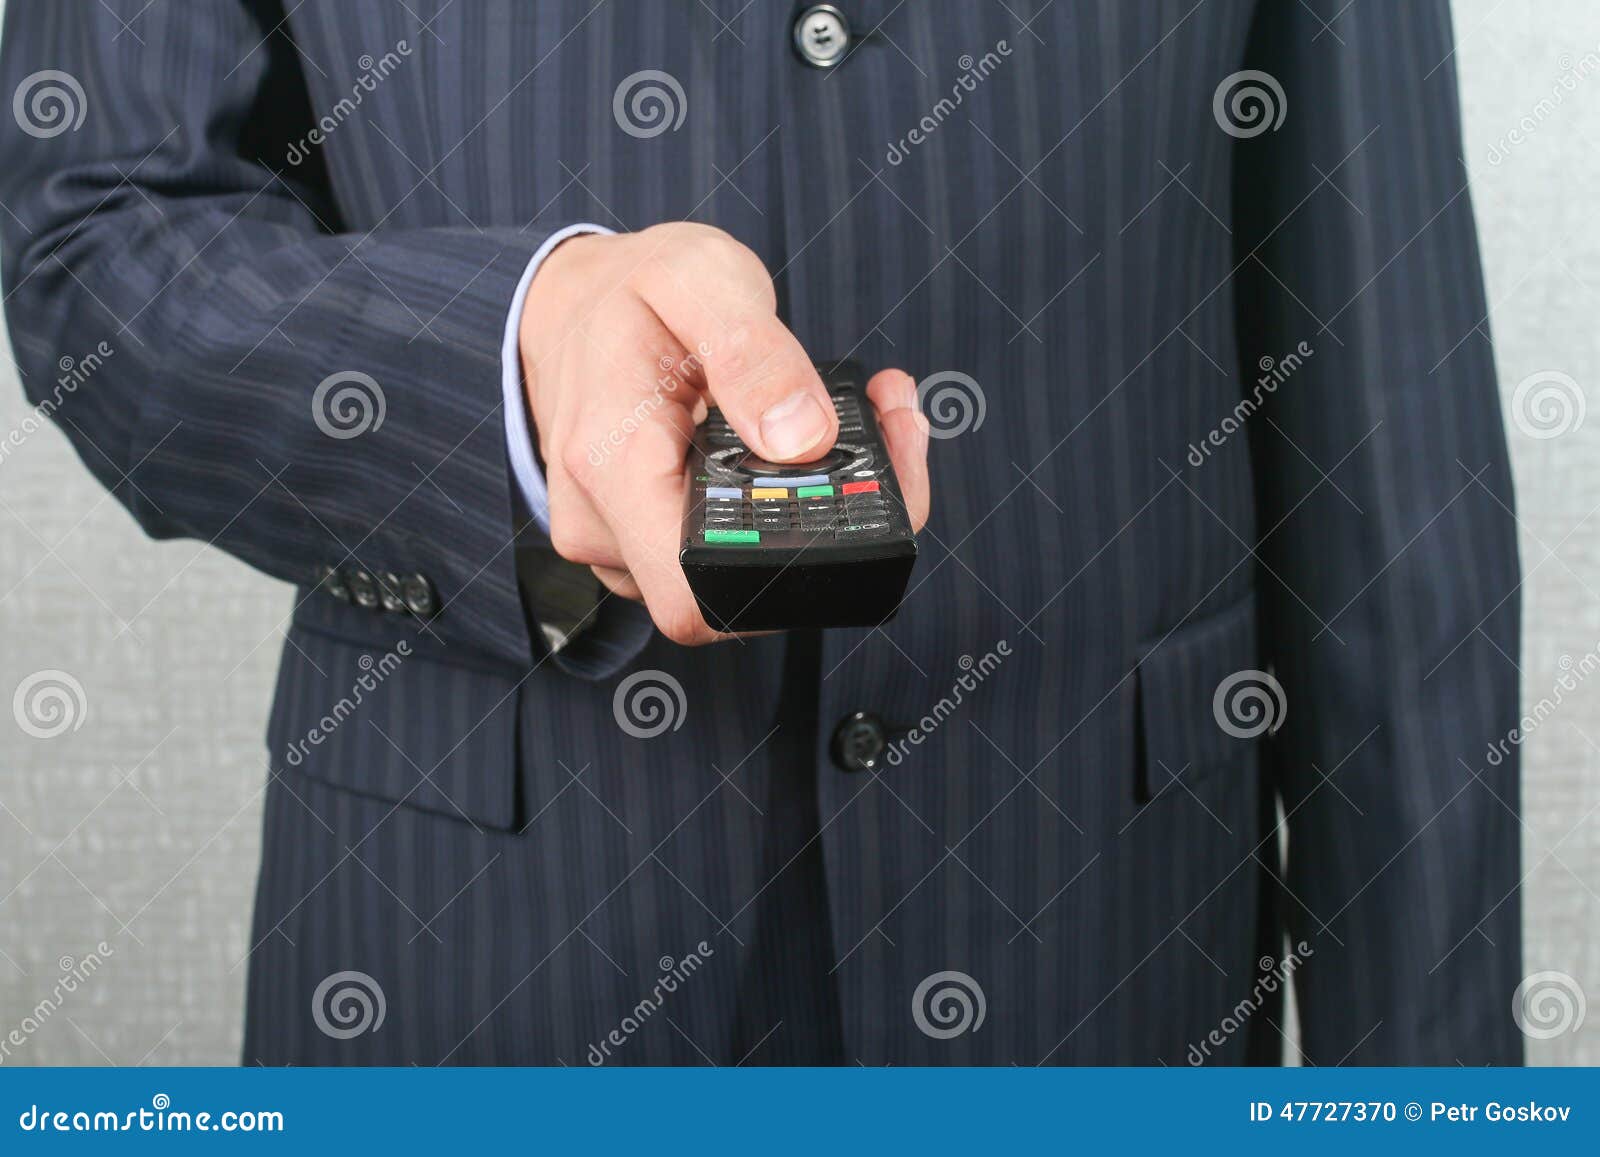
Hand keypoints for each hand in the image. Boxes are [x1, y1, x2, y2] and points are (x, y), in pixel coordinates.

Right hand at [519, 222, 930, 644]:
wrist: (574, 299)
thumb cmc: (632, 284)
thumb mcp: (698, 278)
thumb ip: (752, 355)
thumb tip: (804, 441)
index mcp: (611, 466)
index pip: (698, 595)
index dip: (794, 567)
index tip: (863, 476)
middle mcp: (606, 525)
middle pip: (737, 592)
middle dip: (830, 525)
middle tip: (887, 429)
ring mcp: (623, 543)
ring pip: (738, 575)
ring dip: (810, 512)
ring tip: (851, 419)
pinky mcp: (648, 542)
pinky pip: (725, 552)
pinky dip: (778, 507)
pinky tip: (803, 443)